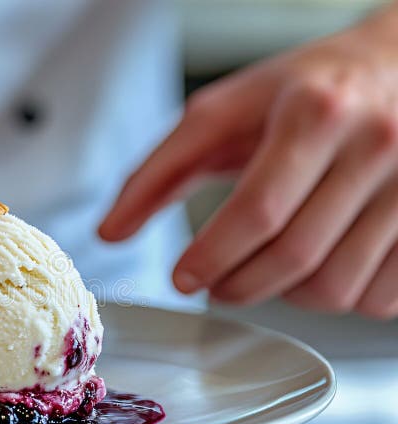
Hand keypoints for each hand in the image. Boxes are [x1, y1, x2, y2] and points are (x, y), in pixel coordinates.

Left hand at [99, 6, 397, 318]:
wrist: (397, 66)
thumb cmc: (303, 90)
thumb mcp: (224, 112)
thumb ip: (161, 170)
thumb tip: (111, 231)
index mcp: (315, 112)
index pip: (258, 211)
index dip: (211, 257)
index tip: (185, 278)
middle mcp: (377, 146)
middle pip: (295, 256)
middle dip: (239, 286)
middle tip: (215, 284)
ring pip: (336, 288)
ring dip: (284, 296)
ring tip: (262, 270)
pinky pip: (377, 299)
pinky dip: (335, 300)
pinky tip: (314, 269)